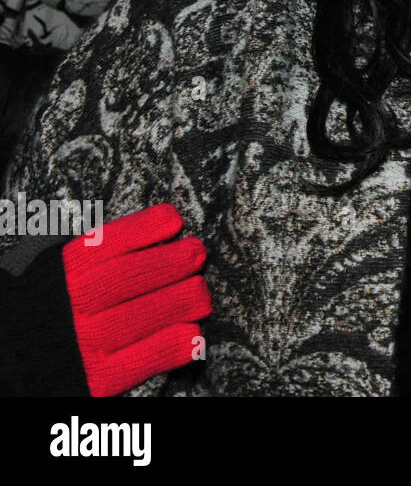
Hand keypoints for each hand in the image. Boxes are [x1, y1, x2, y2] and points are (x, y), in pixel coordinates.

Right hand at [62, 203, 211, 395]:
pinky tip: (194, 334)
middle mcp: (68, 309)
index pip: (103, 246)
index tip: (174, 220)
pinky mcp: (97, 379)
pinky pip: (140, 362)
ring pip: (138, 317)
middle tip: (197, 253)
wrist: (18, 359)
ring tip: (202, 294)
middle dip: (169, 262)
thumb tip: (154, 228)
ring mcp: (83, 345)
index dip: (143, 229)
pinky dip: (172, 346)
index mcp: (58, 277)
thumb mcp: (57, 273)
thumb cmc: (51, 308)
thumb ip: (94, 255)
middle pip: (125, 279)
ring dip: (180, 301)